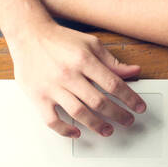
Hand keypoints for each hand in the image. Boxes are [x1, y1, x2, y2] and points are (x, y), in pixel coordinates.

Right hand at [7, 22, 144, 137]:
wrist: (28, 33)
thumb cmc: (59, 40)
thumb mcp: (91, 44)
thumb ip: (112, 61)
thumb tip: (134, 71)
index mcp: (83, 60)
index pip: (113, 84)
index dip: (130, 98)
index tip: (138, 108)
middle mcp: (68, 74)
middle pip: (99, 102)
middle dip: (118, 114)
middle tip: (127, 121)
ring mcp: (52, 87)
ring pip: (79, 113)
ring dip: (97, 125)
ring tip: (108, 130)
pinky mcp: (38, 96)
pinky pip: (52, 120)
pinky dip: (65, 130)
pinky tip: (76, 132)